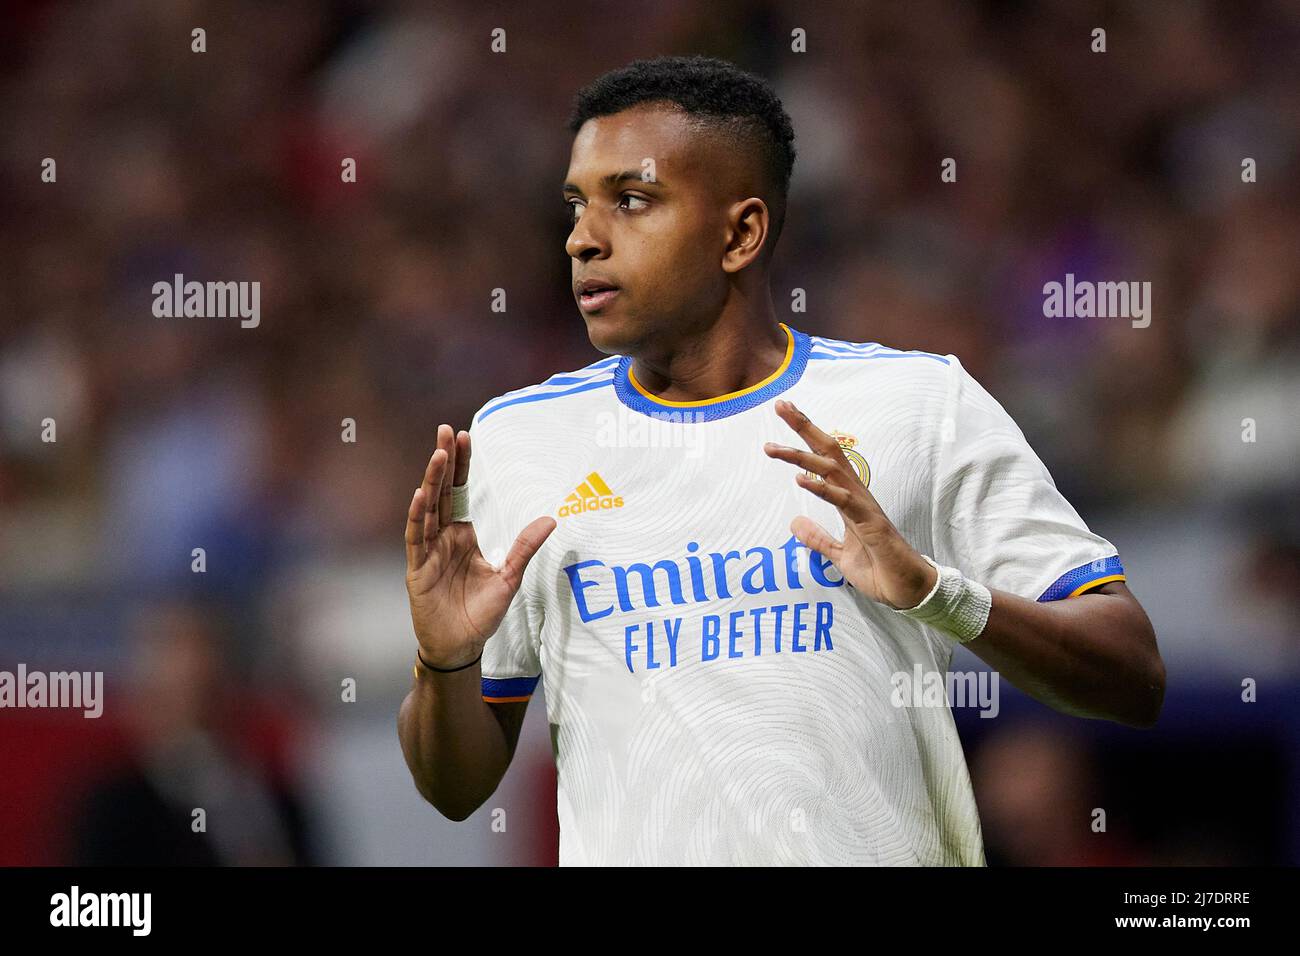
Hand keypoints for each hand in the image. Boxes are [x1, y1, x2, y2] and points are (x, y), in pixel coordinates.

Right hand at [405, 424, 555, 667]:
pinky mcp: (418, 570)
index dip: (461, 466)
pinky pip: (416, 539)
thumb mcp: (509, 577)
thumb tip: (551, 520)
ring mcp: (428, 552)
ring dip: (431, 482)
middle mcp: (443, 538)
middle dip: (443, 462)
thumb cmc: (481, 613)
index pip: (461, 492)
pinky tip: (420, 496)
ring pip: (428, 510)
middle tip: (446, 430)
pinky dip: (417, 517)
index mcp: (463, 535)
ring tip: (437, 454)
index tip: (464, 436)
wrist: (461, 646)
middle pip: (442, 492)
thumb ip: (525, 547)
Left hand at [763, 399, 936, 609]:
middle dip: (804, 427)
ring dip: (802, 456)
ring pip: (832, 471)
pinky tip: (800, 480)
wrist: (909, 592)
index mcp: (849, 499)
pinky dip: (821, 489)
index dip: (804, 437)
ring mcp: (864, 507)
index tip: (784, 414)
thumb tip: (794, 523)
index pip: (824, 460)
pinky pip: (843, 501)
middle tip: (780, 405)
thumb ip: (818, 538)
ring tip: (773, 447)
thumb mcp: (839, 555)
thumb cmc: (880, 570)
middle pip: (828, 452)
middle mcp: (856, 496)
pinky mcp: (871, 524)